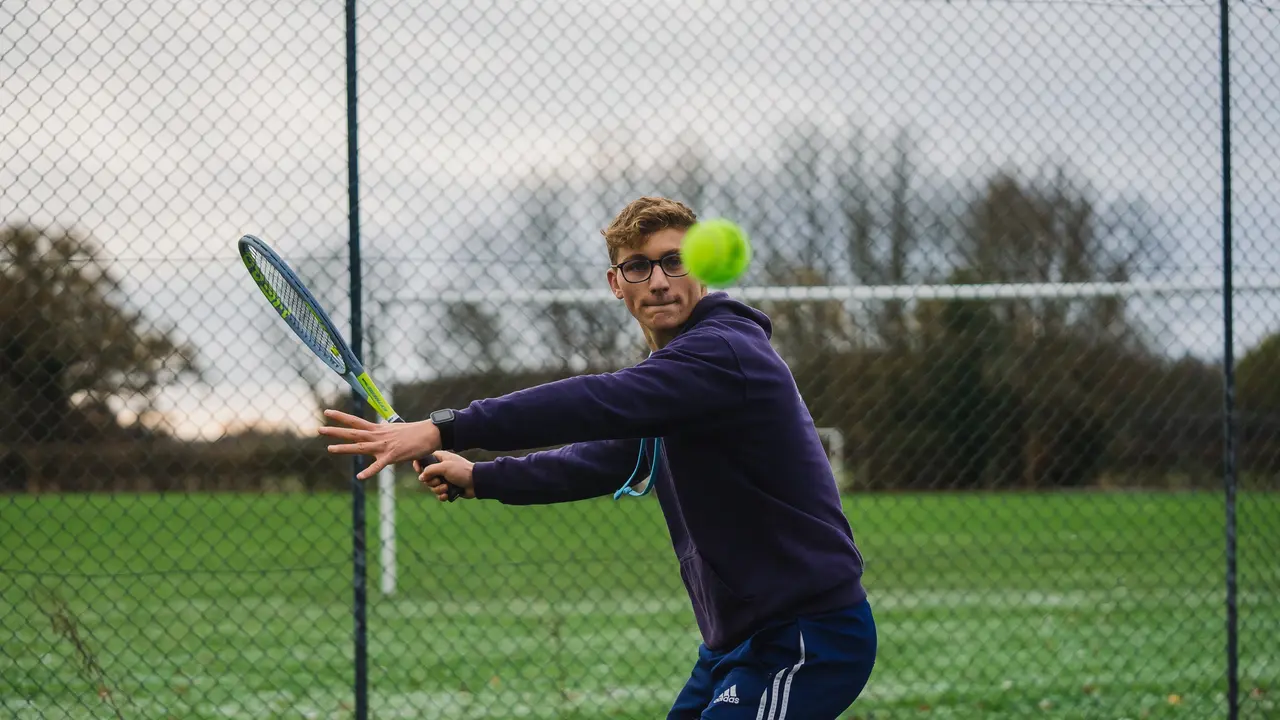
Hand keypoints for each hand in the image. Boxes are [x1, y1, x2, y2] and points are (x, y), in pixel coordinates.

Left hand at [318, 409, 440, 480]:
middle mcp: (378, 436)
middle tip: (319, 429)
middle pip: (353, 433)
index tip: (327, 412)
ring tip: (329, 449)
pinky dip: (369, 472)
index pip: (355, 421)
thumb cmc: (414, 433)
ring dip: (344, 449)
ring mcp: (384, 446)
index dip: (340, 417)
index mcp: (378, 429)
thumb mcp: (395, 429)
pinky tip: (360, 477)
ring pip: (360, 447)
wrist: (429, 434)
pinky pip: (378, 465)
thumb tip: (380, 426)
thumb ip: (384, 431)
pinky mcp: (392, 456)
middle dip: (335, 431)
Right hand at [416, 451, 475, 500]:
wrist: (476, 482)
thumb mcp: (445, 467)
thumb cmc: (462, 471)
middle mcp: (441, 468)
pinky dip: (442, 495)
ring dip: (438, 489)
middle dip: (431, 482)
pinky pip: (439, 494)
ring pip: (432, 486)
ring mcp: (444, 478)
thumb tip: (421, 477)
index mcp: (440, 458)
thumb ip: (430, 470)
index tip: (419, 471)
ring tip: (447, 488)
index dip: (419, 465)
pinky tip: (447, 495)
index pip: (424, 459)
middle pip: (426, 476)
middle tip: (439, 481)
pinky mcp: (448, 488)